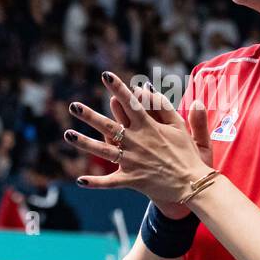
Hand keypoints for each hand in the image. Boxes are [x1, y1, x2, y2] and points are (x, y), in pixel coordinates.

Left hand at [64, 70, 210, 208]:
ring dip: (84, 143)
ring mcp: (132, 161)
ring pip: (103, 151)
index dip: (118, 88)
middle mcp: (137, 142)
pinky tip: (80, 180)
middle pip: (109, 126)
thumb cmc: (187, 154)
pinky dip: (96, 182)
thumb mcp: (181, 128)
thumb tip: (151, 88)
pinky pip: (110, 182)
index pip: (131, 103)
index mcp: (149, 128)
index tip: (106, 75)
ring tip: (68, 134)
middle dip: (90, 115)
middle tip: (73, 106)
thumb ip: (167, 108)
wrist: (192, 184)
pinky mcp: (131, 179)